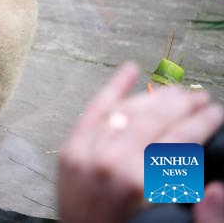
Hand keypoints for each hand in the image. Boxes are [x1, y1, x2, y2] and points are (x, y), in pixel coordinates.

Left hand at [57, 62, 223, 222]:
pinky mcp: (70, 150)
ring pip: (125, 111)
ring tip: (177, 91)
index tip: (216, 113)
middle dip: (181, 105)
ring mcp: (85, 152)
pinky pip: (92, 111)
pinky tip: (129, 70)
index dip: (201, 124)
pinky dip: (112, 89)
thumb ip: (197, 212)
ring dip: (154, 97)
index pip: (177, 141)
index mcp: (138, 183)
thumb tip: (218, 187)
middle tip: (202, 97)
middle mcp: (109, 162)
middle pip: (152, 120)